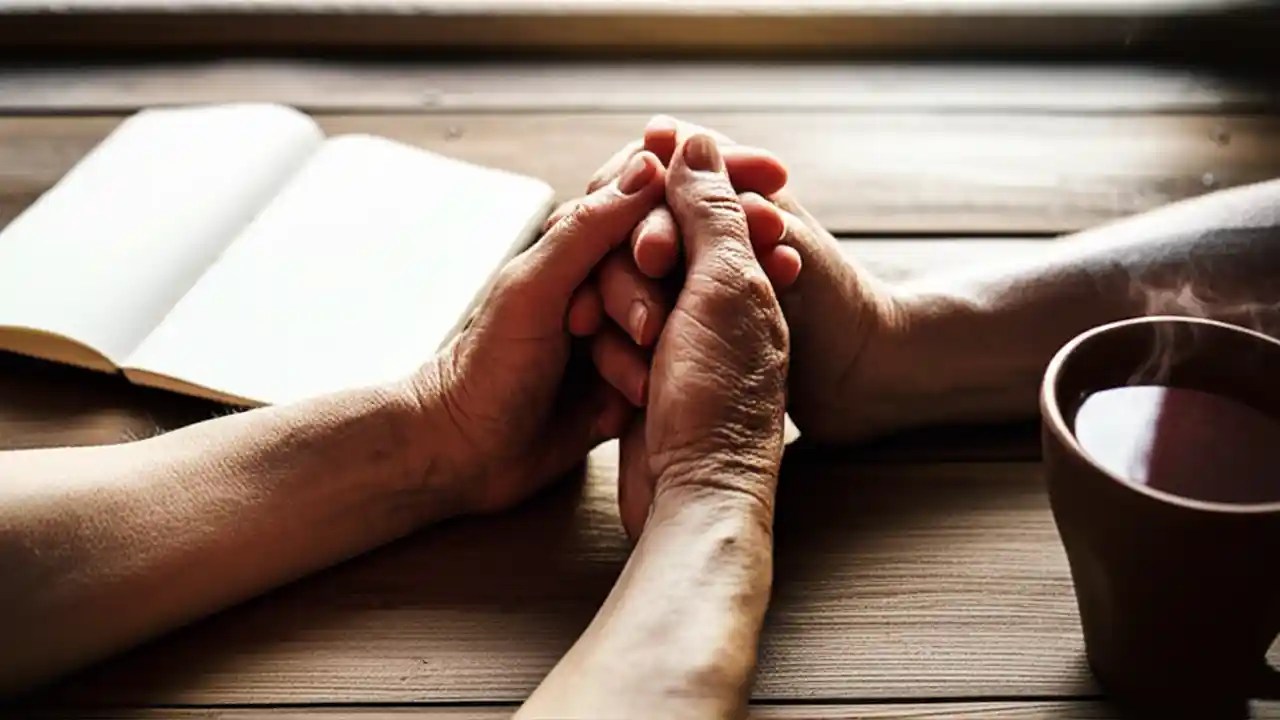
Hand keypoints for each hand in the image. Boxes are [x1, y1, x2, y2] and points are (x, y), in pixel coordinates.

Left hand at [410, 151, 664, 514]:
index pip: (656, 211)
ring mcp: (623, 337)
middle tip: (639, 334)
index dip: (698, 210)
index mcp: (583, 248)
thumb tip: (651, 164)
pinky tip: (636, 410)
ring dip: (656, 358)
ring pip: (679, 329)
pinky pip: (670, 377)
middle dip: (668, 300)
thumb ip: (589, 230)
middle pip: (676, 272)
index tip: (741, 222)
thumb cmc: (485, 365)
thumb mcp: (534, 289)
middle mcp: (609, 285)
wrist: (464, 453)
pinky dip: (659, 392)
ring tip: (623, 388)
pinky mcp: (631, 385)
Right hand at [600, 116, 905, 445]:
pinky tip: (607, 372)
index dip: (661, 197)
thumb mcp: (724, 287)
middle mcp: (719, 303)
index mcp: (747, 273)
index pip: (697, 200)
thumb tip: (693, 137)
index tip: (631, 209)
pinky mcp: (649, 376)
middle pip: (653, 245)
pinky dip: (607, 351)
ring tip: (635, 354)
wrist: (699, 499)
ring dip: (619, 316)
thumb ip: (711, 210)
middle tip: (643, 315)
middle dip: (635, 271)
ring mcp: (683, 341)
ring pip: (626, 291)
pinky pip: (612, 340)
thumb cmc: (719, 398)